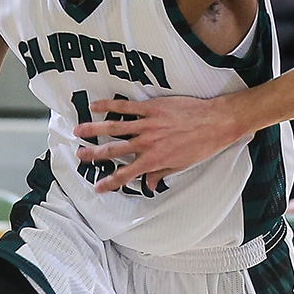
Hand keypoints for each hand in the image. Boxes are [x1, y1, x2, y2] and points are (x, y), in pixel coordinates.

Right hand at [72, 94, 244, 193]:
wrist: (215, 123)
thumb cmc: (201, 145)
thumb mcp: (181, 165)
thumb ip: (161, 173)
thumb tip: (150, 184)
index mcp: (153, 160)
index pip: (125, 175)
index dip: (109, 182)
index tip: (97, 188)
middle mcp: (147, 144)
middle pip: (113, 150)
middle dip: (93, 154)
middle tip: (79, 156)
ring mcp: (147, 125)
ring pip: (114, 128)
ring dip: (93, 129)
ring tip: (78, 130)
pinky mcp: (151, 108)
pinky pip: (126, 107)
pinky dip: (109, 106)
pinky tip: (95, 106)